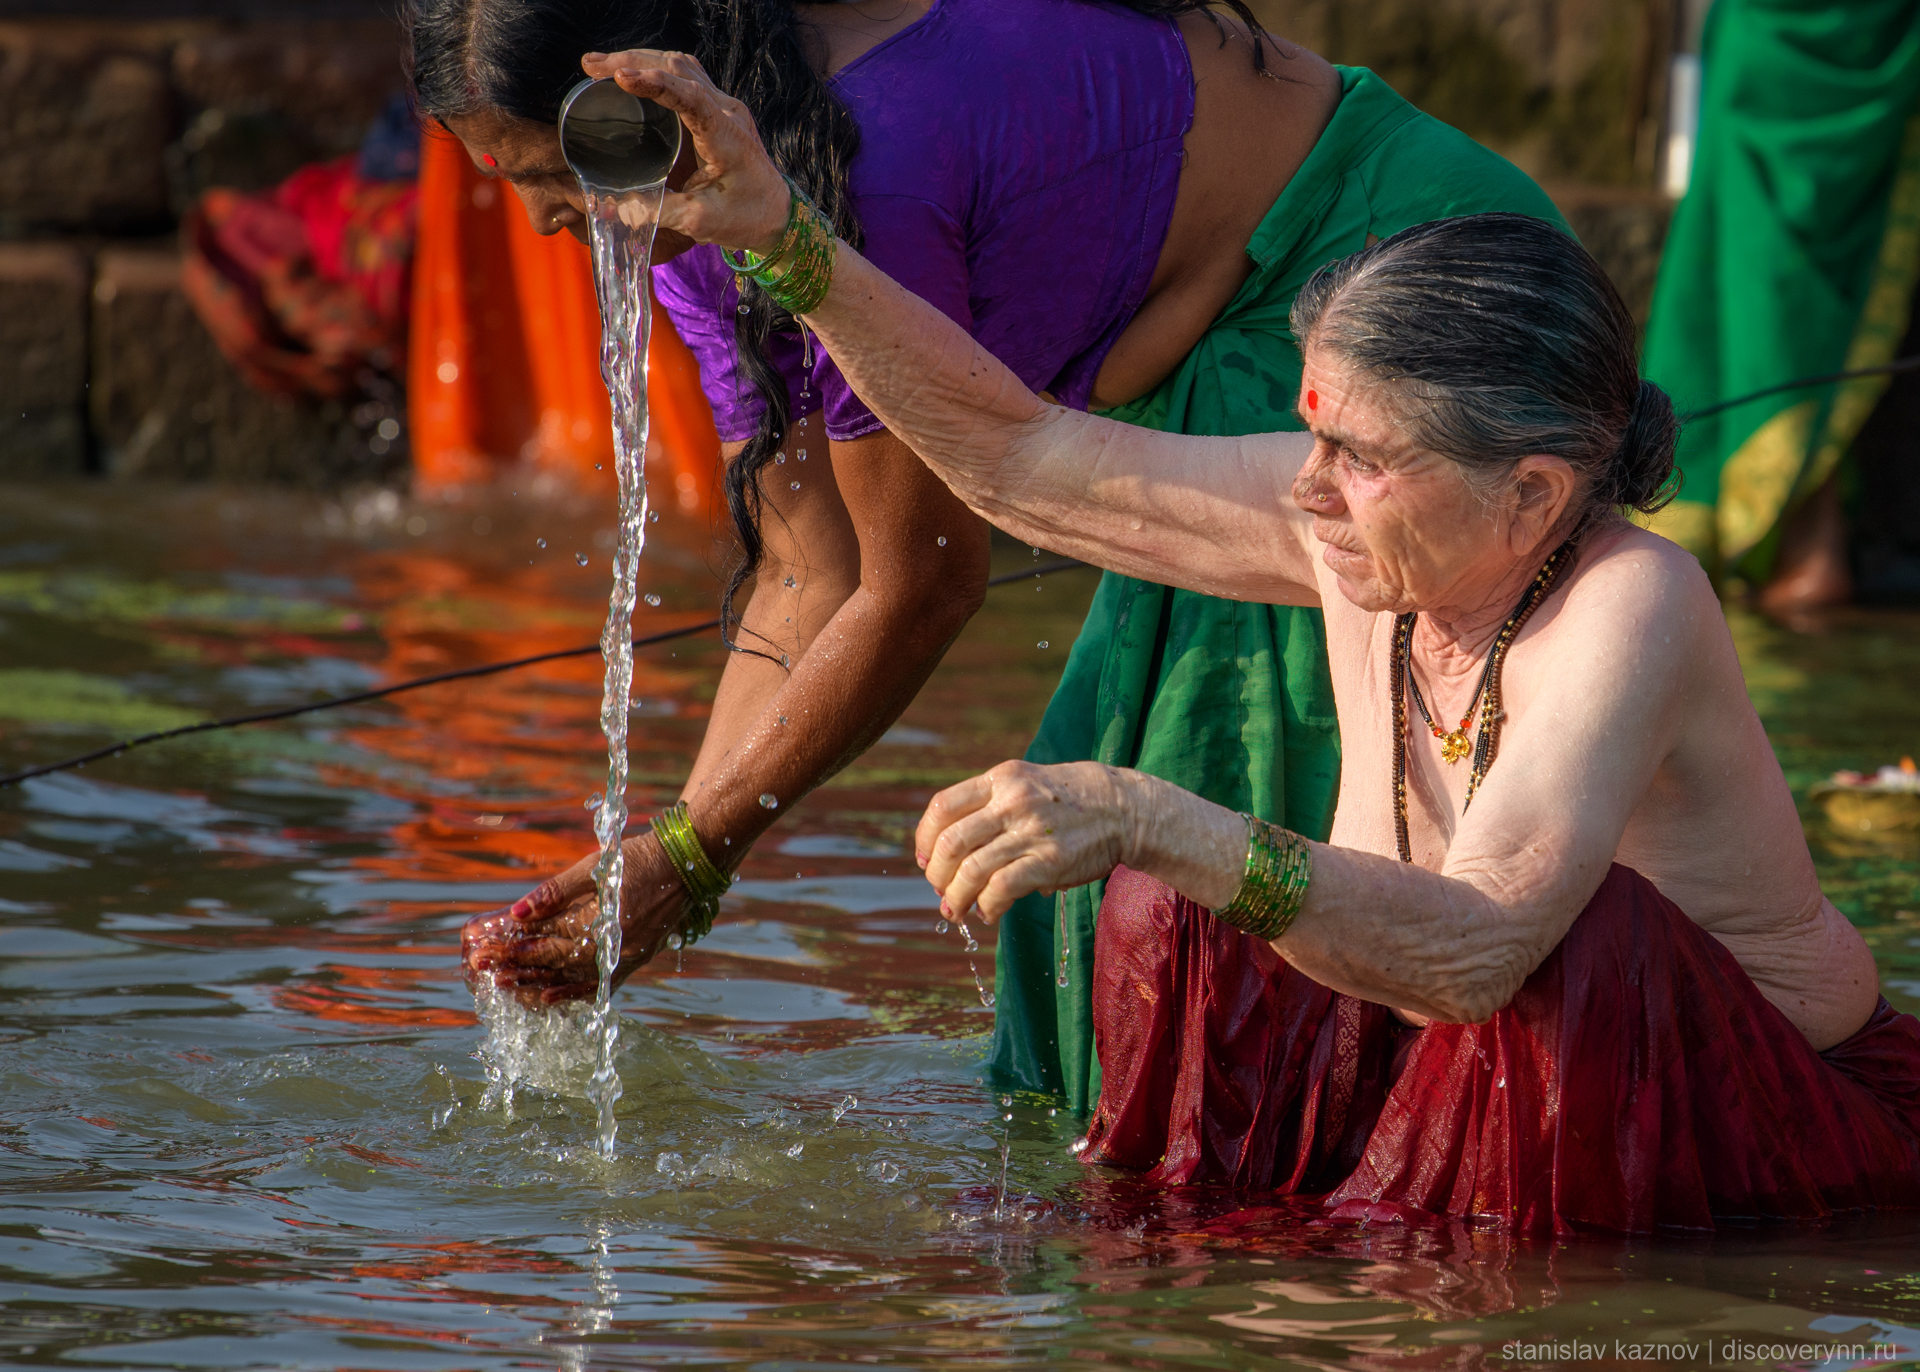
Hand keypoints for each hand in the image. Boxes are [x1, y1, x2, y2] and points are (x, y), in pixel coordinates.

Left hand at [461, 831, 692, 1004]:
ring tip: (506, 985)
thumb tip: (517, 912)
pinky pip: (601, 985)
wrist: (687, 864)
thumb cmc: (639, 859)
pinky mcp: (636, 960)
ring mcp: (627, 957)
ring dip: (538, 981)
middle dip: (519, 965)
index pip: (549, 940)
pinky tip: (551, 996)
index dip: (516, 947)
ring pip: (575, 978)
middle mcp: (615, 946)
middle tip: (485, 968)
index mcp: (603, 920)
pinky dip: (574, 992)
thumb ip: (555, 892)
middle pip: (557, 962)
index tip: (486, 952)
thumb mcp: (595, 866)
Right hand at [580, 49, 792, 254]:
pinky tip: (631, 72)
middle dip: (633, 61)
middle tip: (591, 67)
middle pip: (680, 69)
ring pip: (681, 65)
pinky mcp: (720, 108)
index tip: (622, 77)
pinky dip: (655, 68)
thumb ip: (657, 210)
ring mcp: (726, 106)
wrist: (777, 215)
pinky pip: (686, 75)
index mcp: (727, 137)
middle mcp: (728, 112)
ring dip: (641, 59)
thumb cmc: (744, 218)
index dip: (656, 83)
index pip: (691, 98)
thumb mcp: (700, 221)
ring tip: (600, 66)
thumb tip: (612, 207)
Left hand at [914, 761, 1135, 924]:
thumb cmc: (1072, 800)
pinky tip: (989, 912)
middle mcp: (1012, 801)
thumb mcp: (1028, 784)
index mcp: (1002, 779)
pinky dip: (987, 906)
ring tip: (956, 910)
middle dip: (936, 873)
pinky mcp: (1050, 861)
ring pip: (971, 870)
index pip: (942, 806)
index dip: (924, 837)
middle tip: (940, 890)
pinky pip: (1001, 888)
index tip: (924, 857)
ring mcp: (1031, 831)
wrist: (1125, 808)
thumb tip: (956, 856)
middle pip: (950, 842)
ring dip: (956, 897)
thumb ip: (992, 808)